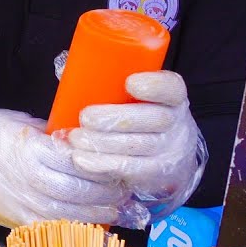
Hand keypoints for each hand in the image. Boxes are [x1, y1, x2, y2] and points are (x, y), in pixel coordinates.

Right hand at [0, 99, 129, 226]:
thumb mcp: (24, 124)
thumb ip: (55, 138)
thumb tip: (89, 145)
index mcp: (31, 150)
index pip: (80, 162)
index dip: (104, 166)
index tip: (120, 165)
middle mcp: (27, 179)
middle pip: (79, 192)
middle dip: (107, 194)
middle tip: (125, 191)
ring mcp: (19, 202)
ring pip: (68, 215)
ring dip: (96, 215)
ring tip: (115, 210)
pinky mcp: (13, 218)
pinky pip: (49, 229)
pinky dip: (73, 230)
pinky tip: (90, 226)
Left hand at [69, 71, 205, 207]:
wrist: (166, 156)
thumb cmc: (138, 116)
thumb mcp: (135, 98)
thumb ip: (112, 85)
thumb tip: (69, 73)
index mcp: (172, 96)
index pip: (171, 88)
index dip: (154, 85)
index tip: (130, 82)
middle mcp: (176, 122)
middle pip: (154, 118)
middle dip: (116, 118)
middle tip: (85, 117)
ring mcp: (170, 149)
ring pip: (139, 145)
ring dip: (103, 142)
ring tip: (75, 138)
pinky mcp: (156, 173)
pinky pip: (131, 169)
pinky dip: (103, 163)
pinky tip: (82, 158)